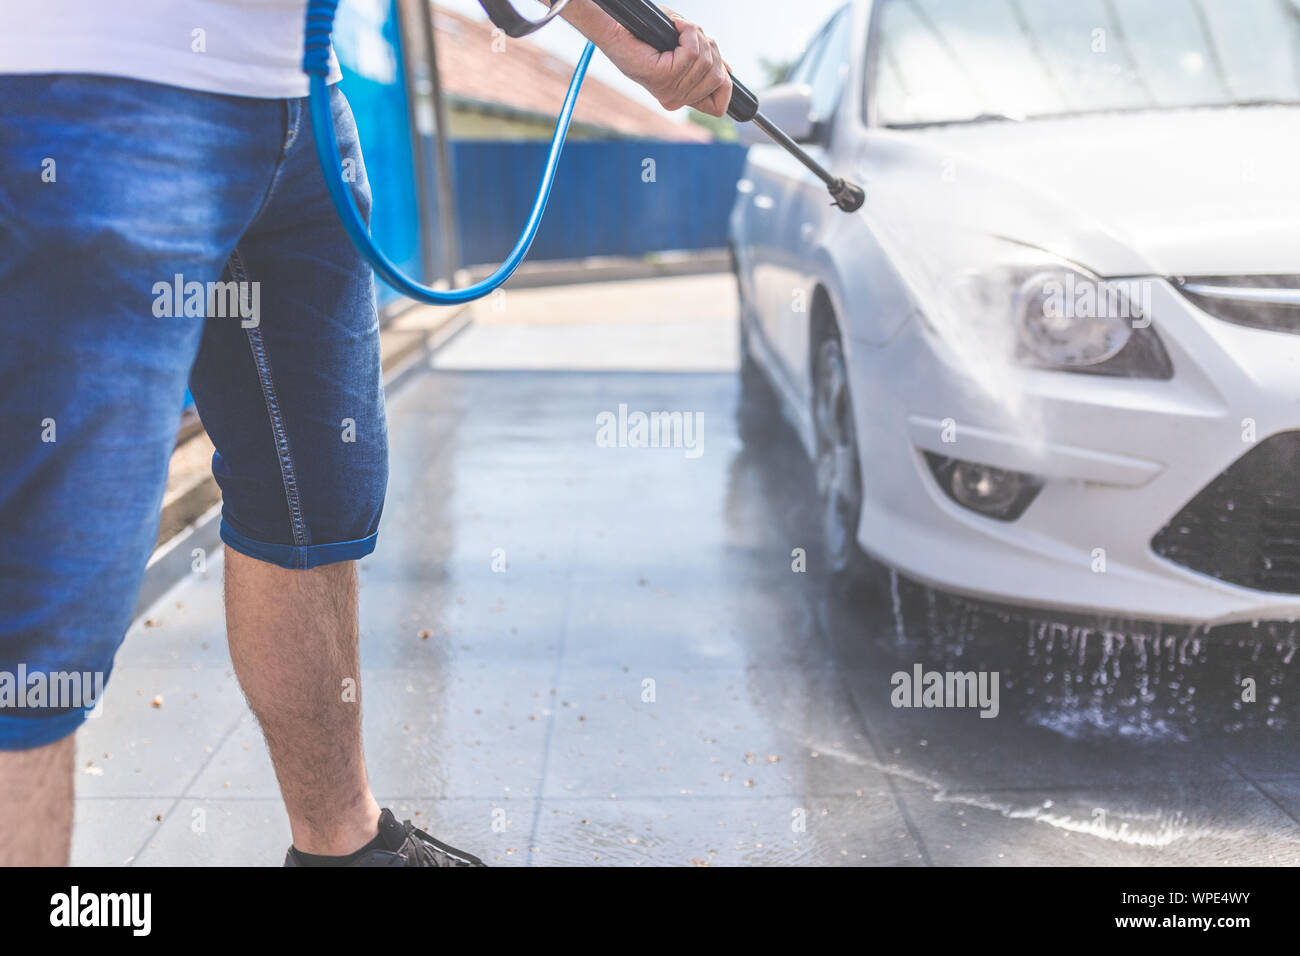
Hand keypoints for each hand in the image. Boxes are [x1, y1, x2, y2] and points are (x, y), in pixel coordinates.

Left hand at [591, 8, 732, 116]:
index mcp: (682, 98)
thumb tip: (728, 72)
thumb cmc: (649, 36)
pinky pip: (691, 53)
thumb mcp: (685, 50)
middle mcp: (676, 100)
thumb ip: (705, 63)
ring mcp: (669, 90)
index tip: (717, 65)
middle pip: (718, 77)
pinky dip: (688, 32)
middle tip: (690, 36)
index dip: (725, 83)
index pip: (719, 105)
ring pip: (706, 62)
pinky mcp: (663, 76)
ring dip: (698, 37)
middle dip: (711, 49)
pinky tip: (676, 28)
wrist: (617, 30)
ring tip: (680, 30)